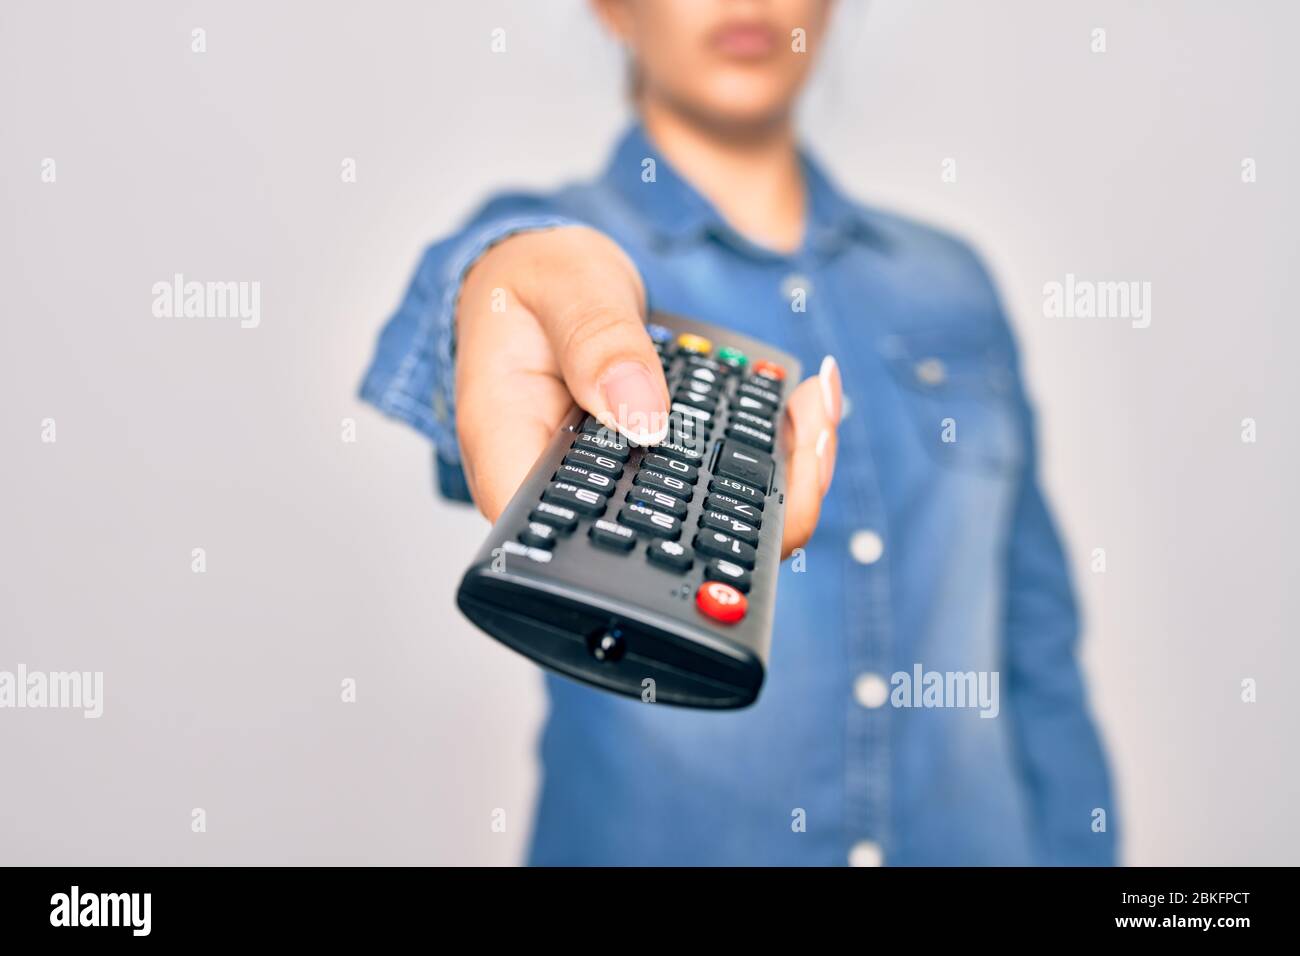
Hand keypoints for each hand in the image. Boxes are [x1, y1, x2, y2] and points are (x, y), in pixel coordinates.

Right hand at [453, 225, 840, 557]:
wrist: (544, 280)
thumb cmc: (530, 287)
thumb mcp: (560, 289)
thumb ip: (597, 345)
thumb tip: (644, 417)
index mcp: (522, 470)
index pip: (591, 552)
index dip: (679, 557)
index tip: (750, 511)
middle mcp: (577, 498)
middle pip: (677, 550)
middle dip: (761, 508)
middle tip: (812, 433)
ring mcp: (627, 489)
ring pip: (715, 525)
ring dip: (782, 476)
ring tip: (817, 406)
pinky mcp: (662, 468)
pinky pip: (725, 483)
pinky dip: (774, 448)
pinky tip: (804, 400)